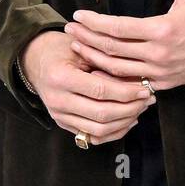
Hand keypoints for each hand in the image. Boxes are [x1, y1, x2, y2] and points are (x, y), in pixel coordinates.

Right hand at [20, 30, 155, 143]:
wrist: (36, 60)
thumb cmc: (63, 49)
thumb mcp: (83, 48)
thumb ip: (106, 64)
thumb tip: (138, 78)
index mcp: (60, 77)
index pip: (100, 90)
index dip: (126, 92)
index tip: (145, 89)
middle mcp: (57, 100)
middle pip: (101, 114)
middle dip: (130, 108)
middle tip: (148, 99)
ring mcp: (59, 115)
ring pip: (99, 130)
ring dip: (125, 121)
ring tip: (141, 108)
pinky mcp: (63, 124)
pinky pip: (92, 137)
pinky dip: (114, 132)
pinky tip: (129, 120)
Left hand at [62, 0, 184, 90]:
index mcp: (162, 29)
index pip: (117, 27)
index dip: (94, 22)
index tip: (79, 15)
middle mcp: (158, 54)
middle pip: (111, 49)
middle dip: (86, 39)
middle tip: (69, 31)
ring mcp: (160, 72)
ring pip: (117, 70)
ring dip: (93, 59)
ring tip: (77, 48)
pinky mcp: (164, 83)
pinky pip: (131, 84)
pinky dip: (112, 78)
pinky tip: (99, 70)